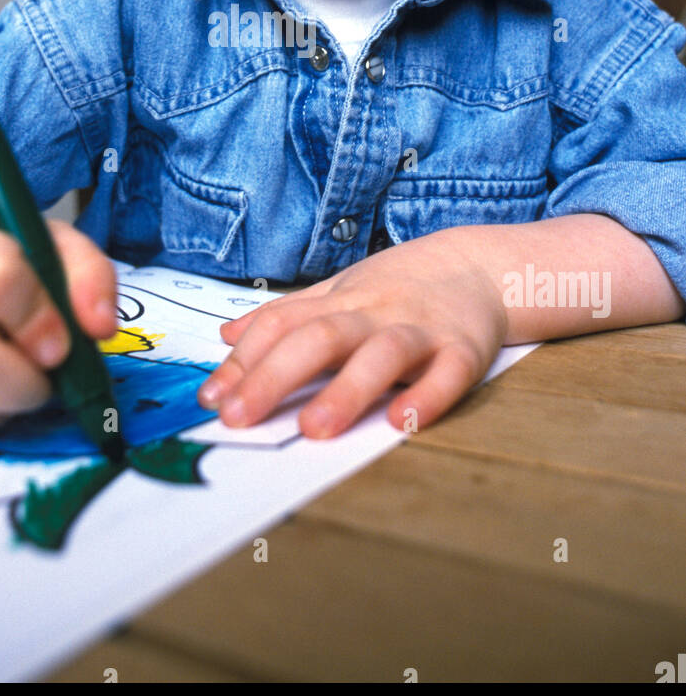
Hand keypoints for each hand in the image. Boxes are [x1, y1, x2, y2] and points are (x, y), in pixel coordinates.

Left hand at [197, 236, 507, 436]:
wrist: (483, 265)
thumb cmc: (403, 286)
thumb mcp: (340, 289)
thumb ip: (287, 313)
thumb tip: (226, 333)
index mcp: (339, 302)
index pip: (281, 324)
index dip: (243, 360)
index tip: (212, 399)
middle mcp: (373, 313)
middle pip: (318, 339)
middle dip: (274, 378)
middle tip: (239, 420)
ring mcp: (419, 331)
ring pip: (379, 355)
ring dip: (346, 390)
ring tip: (314, 429)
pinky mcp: (464, 351)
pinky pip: (447, 375)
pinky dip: (425, 398)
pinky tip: (400, 423)